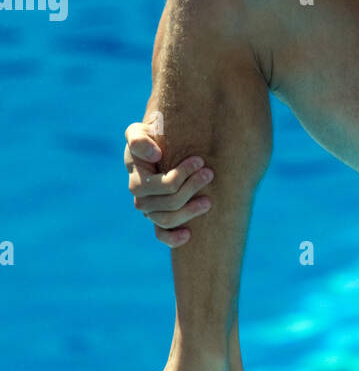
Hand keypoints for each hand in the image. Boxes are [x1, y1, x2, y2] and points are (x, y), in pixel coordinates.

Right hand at [124, 119, 212, 246]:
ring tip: (209, 201)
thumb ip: (139, 140)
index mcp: (136, 178)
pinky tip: (189, 235)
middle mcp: (141, 198)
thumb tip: (155, 155)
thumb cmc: (150, 136)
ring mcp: (150, 210)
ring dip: (190, 212)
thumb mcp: (138, 131)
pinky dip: (173, 238)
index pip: (161, 185)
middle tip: (210, 174)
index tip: (200, 160)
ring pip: (167, 220)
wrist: (159, 145)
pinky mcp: (159, 218)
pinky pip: (161, 235)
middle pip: (168, 203)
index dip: (182, 174)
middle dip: (192, 188)